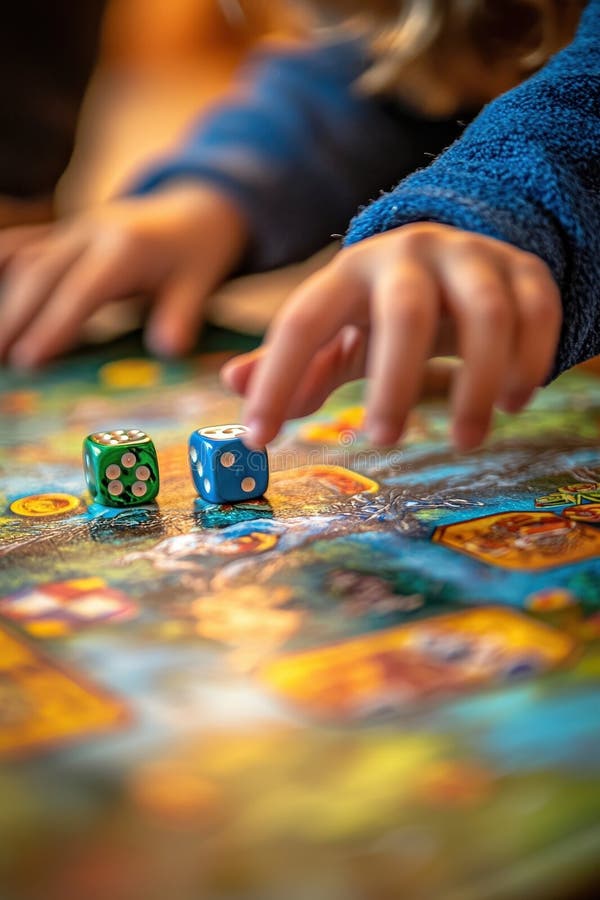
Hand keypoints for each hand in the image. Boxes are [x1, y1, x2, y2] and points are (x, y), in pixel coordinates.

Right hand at [0, 184, 247, 367]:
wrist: (193, 210)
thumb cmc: (196, 253)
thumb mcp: (201, 281)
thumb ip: (182, 313)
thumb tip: (167, 349)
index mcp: (125, 247)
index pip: (82, 290)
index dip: (54, 324)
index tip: (30, 359)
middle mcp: (90, 233)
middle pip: (42, 274)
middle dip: (15, 317)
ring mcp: (72, 231)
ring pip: (27, 262)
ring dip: (5, 302)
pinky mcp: (62, 235)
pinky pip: (25, 250)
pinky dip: (3, 272)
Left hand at [222, 223, 560, 450]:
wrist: (455, 253)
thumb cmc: (379, 310)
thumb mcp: (335, 330)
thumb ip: (290, 360)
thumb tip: (231, 382)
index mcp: (348, 273)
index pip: (302, 321)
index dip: (277, 379)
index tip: (259, 440)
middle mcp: (409, 256)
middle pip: (405, 313)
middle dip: (394, 381)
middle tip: (384, 441)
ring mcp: (472, 258)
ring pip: (485, 314)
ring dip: (478, 382)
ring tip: (467, 441)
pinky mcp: (523, 269)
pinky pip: (538, 311)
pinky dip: (530, 359)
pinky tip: (515, 401)